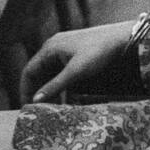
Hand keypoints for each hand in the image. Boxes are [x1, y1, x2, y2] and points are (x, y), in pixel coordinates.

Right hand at [20, 21, 137, 103]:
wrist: (123, 38)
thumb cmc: (99, 51)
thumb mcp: (76, 71)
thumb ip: (55, 86)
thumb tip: (35, 101)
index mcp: (50, 48)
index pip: (29, 72)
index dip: (25, 90)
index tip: (26, 107)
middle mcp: (54, 47)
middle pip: (39, 73)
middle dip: (38, 92)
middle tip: (40, 111)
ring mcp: (66, 49)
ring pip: (51, 73)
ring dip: (50, 89)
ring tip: (52, 107)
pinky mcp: (76, 53)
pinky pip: (62, 71)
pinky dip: (61, 84)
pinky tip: (65, 97)